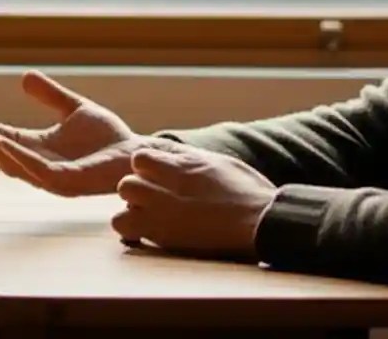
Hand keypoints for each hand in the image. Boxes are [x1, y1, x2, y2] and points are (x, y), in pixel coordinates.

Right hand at [0, 71, 157, 196]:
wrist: (135, 152)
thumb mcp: (74, 108)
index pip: (5, 137)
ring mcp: (54, 177)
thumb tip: (24, 77)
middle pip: (3, 154)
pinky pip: (39, 171)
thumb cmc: (107, 136)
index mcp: (40, 148)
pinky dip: (21, 157)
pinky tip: (7, 142)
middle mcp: (42, 165)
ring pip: (16, 165)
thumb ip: (50, 96)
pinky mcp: (69, 182)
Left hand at [112, 145, 276, 261]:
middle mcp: (168, 184)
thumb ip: (193, 158)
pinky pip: (125, 228)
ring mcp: (162, 209)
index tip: (157, 179)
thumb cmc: (249, 193)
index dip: (145, 169)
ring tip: (151, 217)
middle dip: (137, 190)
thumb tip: (177, 153)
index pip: (140, 158)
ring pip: (124, 201)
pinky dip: (132, 231)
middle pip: (128, 181)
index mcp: (183, 165)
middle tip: (154, 202)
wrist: (262, 223)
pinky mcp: (163, 234)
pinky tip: (149, 234)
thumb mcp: (220, 163)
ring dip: (133, 208)